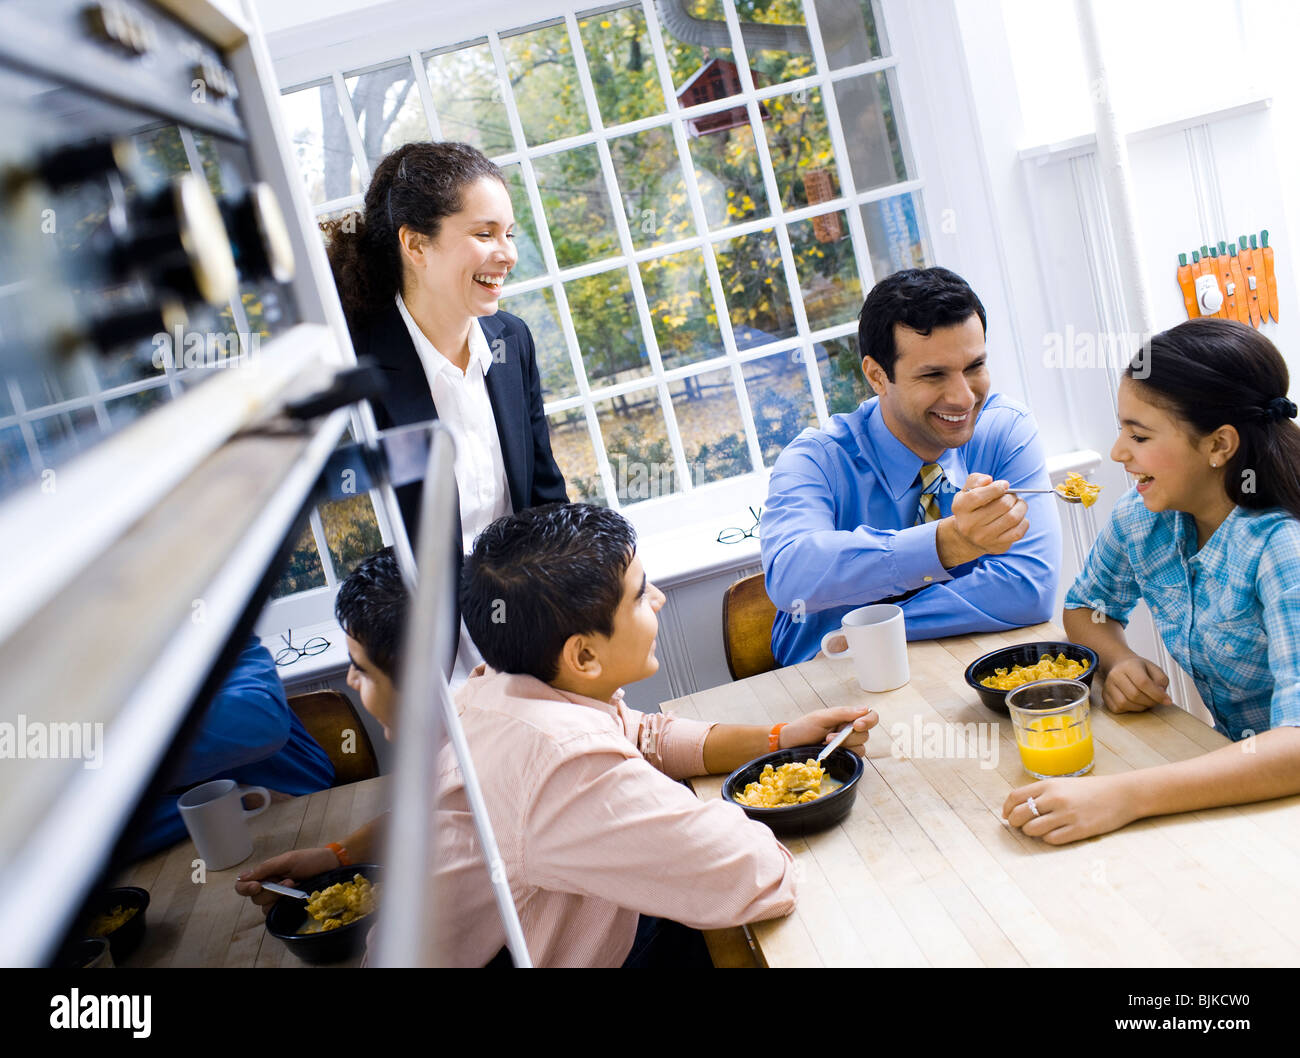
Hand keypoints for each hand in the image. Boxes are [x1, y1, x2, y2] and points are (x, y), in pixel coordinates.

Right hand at [235, 847, 340, 914]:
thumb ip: (265, 869)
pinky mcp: (289, 909)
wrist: (333, 866)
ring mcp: (279, 900)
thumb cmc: (311, 860)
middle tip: (290, 880)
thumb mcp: (287, 860)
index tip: (256, 886)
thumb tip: (242, 877)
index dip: (244, 888)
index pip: (243, 885)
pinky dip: (286, 905)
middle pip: (255, 899)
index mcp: (266, 874)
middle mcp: (270, 888)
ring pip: (266, 908)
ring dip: (281, 897)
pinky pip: (278, 914)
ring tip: (297, 885)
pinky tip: (297, 896)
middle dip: (271, 891)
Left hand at [780, 705, 877, 756]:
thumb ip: (843, 713)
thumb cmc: (803, 728)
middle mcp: (849, 730)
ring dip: (844, 746)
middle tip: (828, 736)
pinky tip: (830, 752)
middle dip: (848, 737)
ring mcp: (847, 745)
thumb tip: (865, 709)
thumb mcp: (821, 717)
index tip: (857, 725)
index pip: (869, 716)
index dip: (868, 721)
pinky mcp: (844, 757)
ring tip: (825, 743)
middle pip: (865, 734)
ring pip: (861, 747)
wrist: (789, 745)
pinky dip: (844, 755)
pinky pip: (854, 757)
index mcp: (846, 717)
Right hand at [937, 473, 1028, 566]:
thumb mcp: (966, 491)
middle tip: (1012, 496)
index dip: (996, 488)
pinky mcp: (997, 546)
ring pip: (1012, 518)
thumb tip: (988, 480)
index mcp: (960, 507)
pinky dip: (1024, 522)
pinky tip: (1019, 518)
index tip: (1005, 485)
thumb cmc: (971, 508)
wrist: (967, 538)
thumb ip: (975, 480)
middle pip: (1002, 505)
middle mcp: (969, 524)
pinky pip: (1018, 532)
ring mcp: (984, 537)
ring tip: (1018, 504)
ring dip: (1021, 507)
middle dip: (1012, 497)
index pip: (978, 496)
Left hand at [1002, 774, 1139, 843]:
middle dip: (1015, 823)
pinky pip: (1051, 839)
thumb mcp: (1062, 784)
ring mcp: (1066, 815)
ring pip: (1032, 829)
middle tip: (1020, 826)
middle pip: (1019, 815)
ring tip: (1038, 830)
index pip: (1015, 797)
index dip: (1007, 808)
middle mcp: (1054, 799)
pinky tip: (1054, 835)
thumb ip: (1041, 793)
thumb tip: (1017, 807)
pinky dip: (1048, 839)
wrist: (1120, 795)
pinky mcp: (1079, 830)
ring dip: (1030, 832)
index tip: (1006, 816)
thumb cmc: (1088, 790)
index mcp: (1048, 785)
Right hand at [1103, 656, 1172, 712]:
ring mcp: (1108, 685)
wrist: (1120, 665)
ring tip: (1145, 702)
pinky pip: (1117, 708)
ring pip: (1124, 703)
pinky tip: (1134, 703)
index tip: (1167, 701)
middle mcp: (1116, 675)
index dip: (1157, 694)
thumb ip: (1161, 681)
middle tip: (1156, 701)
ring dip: (1140, 707)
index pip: (1143, 682)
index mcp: (1129, 665)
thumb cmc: (1139, 669)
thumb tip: (1161, 696)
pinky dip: (1129, 709)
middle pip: (1134, 695)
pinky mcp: (1105, 695)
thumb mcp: (1154, 669)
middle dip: (1149, 702)